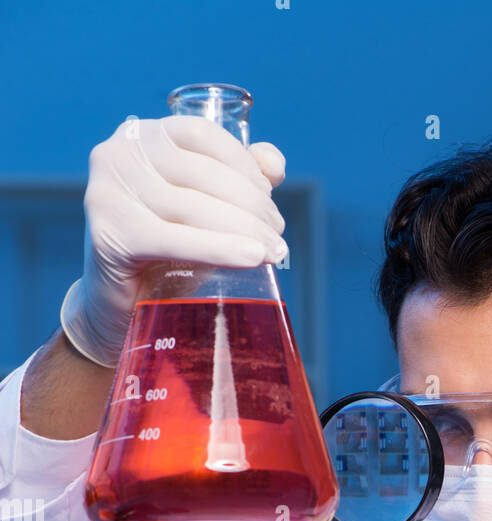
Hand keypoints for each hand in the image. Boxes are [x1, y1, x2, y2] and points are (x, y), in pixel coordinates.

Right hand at [60, 114, 288, 365]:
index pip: (202, 135)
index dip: (243, 163)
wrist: (122, 308)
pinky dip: (219, 249)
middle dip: (251, 204)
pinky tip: (252, 258)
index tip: (269, 196)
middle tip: (277, 234)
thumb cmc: (167, 253)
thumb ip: (239, 178)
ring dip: (244, 229)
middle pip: (202, 173)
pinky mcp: (111, 235)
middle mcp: (118, 155)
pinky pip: (175, 240)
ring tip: (273, 252)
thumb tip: (274, 163)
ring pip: (193, 206)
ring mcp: (108, 193)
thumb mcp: (205, 209)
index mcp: (141, 136)